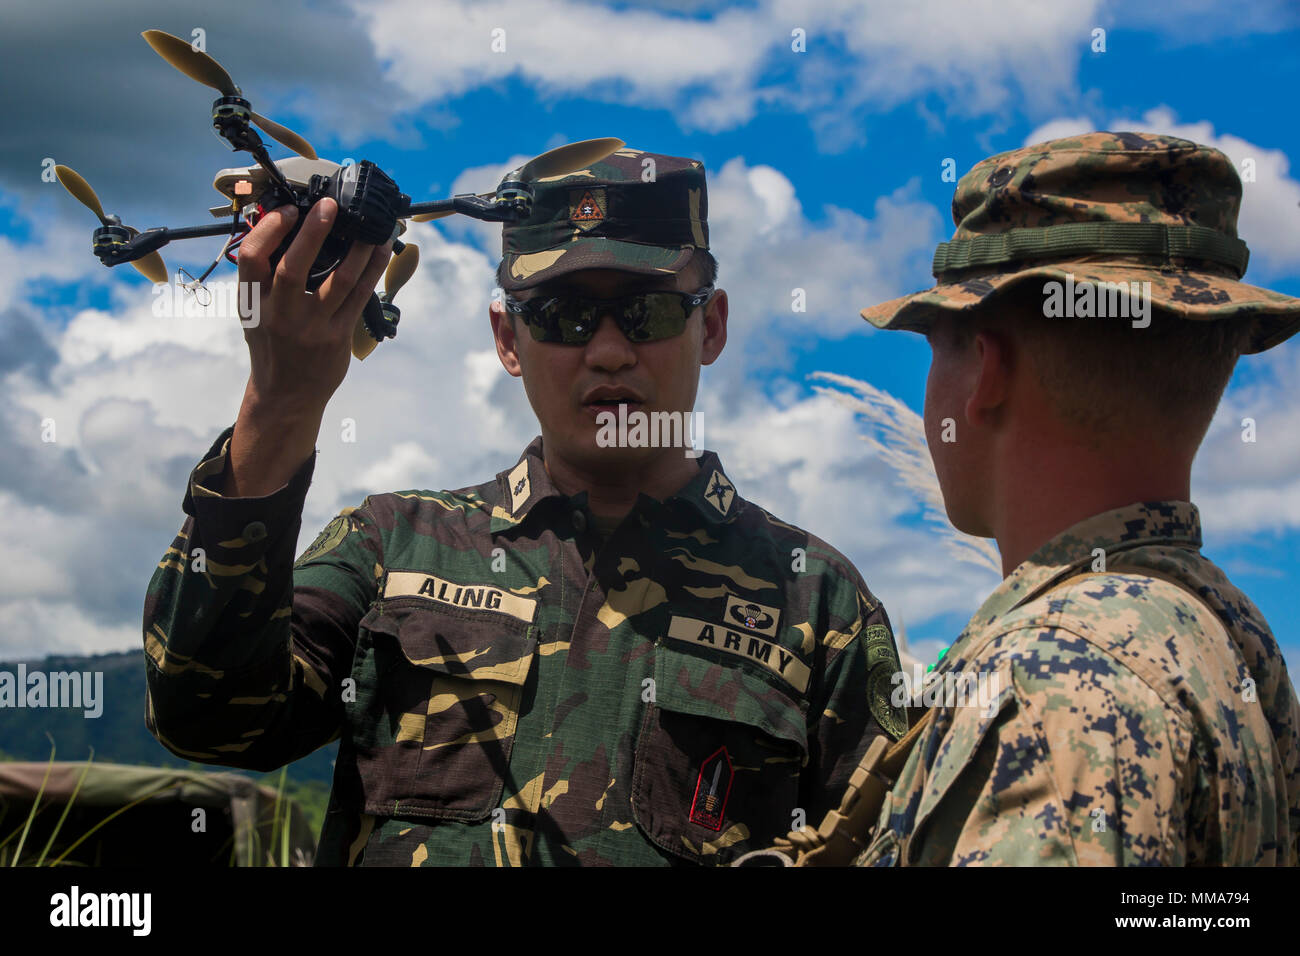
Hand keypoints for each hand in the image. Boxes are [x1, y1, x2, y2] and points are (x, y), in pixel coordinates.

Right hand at [236, 197, 392, 414]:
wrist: (285, 394)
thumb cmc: (272, 345)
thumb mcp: (255, 312)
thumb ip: (264, 277)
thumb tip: (286, 229)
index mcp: (253, 302)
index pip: (250, 257)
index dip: (268, 229)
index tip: (288, 210)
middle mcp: (279, 314)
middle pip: (293, 265)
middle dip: (313, 231)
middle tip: (328, 205)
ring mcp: (310, 327)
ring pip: (338, 279)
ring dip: (357, 249)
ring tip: (368, 226)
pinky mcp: (337, 337)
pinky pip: (359, 297)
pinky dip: (371, 269)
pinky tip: (379, 251)